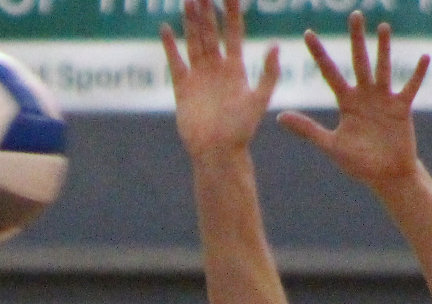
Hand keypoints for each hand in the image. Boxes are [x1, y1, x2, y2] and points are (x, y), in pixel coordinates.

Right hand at [163, 0, 280, 161]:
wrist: (217, 151)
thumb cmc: (241, 129)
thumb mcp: (260, 99)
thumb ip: (268, 73)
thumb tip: (274, 46)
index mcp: (236, 68)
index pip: (234, 32)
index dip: (232, 12)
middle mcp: (217, 68)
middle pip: (211, 32)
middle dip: (208, 10)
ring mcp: (198, 76)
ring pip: (194, 41)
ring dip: (191, 21)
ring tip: (188, 0)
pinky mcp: (182, 87)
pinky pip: (175, 61)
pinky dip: (170, 45)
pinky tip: (166, 28)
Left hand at [277, 14, 430, 192]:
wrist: (384, 175)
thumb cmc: (357, 162)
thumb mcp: (330, 145)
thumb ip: (307, 129)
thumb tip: (279, 116)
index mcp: (345, 102)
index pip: (329, 72)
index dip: (319, 54)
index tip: (308, 34)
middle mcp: (364, 96)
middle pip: (358, 61)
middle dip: (356, 39)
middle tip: (353, 15)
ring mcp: (384, 99)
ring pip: (383, 68)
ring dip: (383, 49)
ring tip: (382, 27)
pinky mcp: (401, 108)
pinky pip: (409, 87)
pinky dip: (416, 73)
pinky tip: (422, 57)